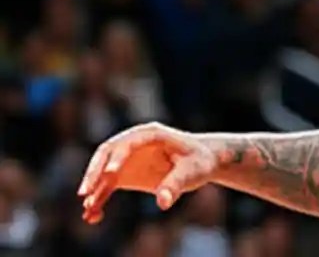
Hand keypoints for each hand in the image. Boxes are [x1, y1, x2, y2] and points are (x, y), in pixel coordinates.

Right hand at [77, 122, 218, 222]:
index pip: (128, 143)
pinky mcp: (123, 174)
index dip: (118, 158)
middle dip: (94, 173)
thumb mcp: (192, 171)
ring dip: (93, 190)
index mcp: (150, 134)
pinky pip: (106, 187)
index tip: (111, 175)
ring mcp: (126, 159)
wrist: (200, 163)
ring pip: (102, 173)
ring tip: (88, 208)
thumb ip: (176, 184)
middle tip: (86, 192)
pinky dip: (98, 199)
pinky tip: (92, 216)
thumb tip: (162, 202)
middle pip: (106, 154)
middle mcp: (133, 143)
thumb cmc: (198, 161)